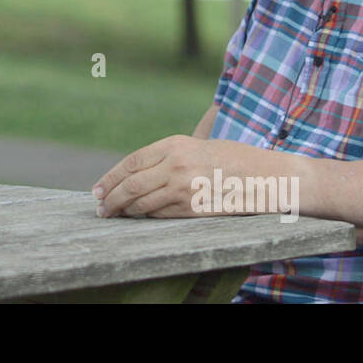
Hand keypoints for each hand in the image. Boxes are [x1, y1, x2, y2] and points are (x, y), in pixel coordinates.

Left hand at [92, 135, 265, 218]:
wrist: (265, 175)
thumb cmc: (230, 159)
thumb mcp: (195, 146)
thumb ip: (166, 157)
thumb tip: (133, 174)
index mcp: (174, 145)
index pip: (131, 163)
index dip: (110, 178)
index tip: (97, 189)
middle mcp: (176, 165)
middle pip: (131, 186)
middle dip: (111, 199)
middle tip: (100, 208)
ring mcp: (185, 189)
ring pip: (143, 204)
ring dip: (125, 212)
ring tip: (115, 215)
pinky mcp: (194, 209)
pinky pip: (161, 215)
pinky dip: (147, 217)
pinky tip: (140, 217)